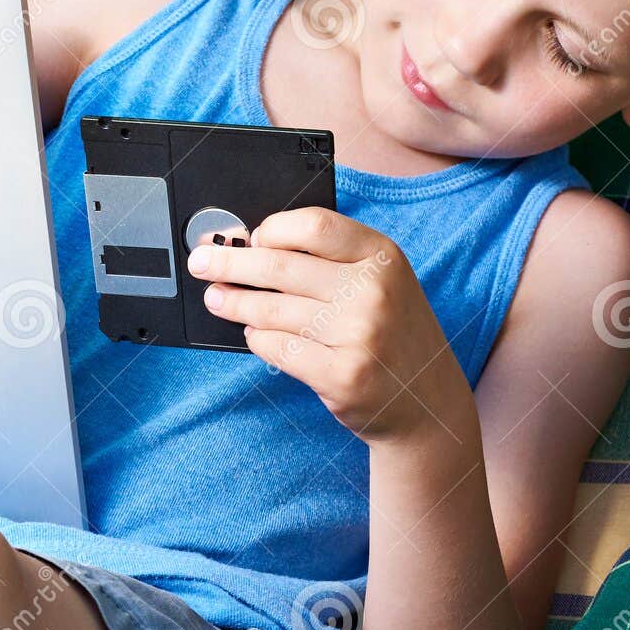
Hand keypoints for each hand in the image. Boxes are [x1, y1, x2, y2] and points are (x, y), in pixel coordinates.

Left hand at [185, 206, 470, 445]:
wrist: (427, 404)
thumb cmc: (391, 335)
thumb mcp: (380, 283)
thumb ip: (329, 262)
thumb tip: (252, 244)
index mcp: (383, 256)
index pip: (313, 225)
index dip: (272, 228)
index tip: (249, 237)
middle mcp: (374, 291)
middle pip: (281, 265)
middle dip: (231, 263)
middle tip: (201, 262)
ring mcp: (360, 334)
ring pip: (272, 309)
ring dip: (234, 302)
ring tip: (216, 298)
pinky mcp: (343, 375)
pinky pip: (278, 348)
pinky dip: (257, 339)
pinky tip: (253, 333)